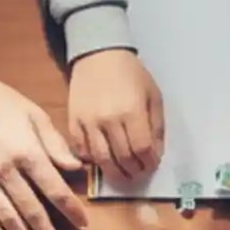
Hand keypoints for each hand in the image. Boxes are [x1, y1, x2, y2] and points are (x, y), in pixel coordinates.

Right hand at [69, 49, 164, 179]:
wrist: (98, 54)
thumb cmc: (130, 73)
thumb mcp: (153, 95)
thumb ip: (156, 126)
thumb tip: (155, 153)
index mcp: (131, 111)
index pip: (142, 149)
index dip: (149, 163)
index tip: (152, 166)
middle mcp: (109, 120)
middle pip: (123, 158)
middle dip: (134, 171)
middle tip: (139, 174)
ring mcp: (88, 122)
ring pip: (102, 159)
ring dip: (115, 173)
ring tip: (123, 175)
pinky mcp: (73, 121)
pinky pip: (82, 149)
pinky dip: (92, 160)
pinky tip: (102, 161)